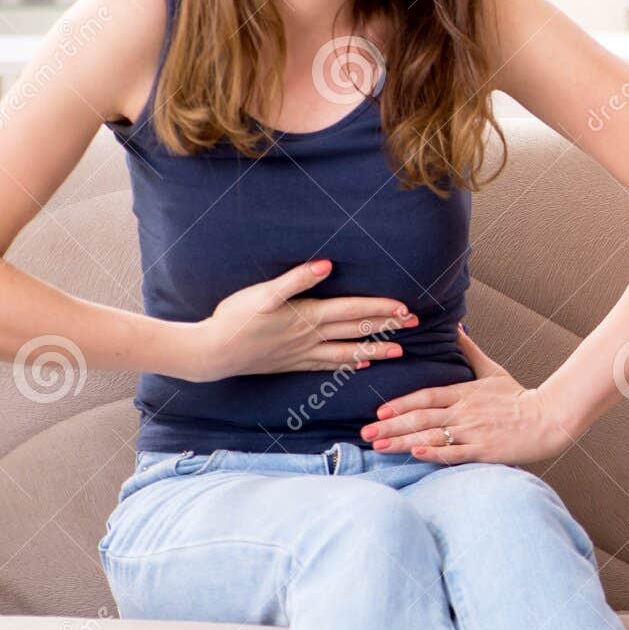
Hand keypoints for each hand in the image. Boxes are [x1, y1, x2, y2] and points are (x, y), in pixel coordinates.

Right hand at [190, 259, 416, 380]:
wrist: (212, 352)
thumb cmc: (235, 318)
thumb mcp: (264, 293)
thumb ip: (296, 279)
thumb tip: (327, 264)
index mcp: (308, 315)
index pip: (353, 310)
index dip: (380, 309)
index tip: (405, 308)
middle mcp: (311, 336)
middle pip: (356, 330)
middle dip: (387, 327)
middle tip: (415, 325)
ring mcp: (303, 353)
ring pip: (347, 352)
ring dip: (375, 351)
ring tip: (399, 353)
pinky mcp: (292, 363)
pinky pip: (328, 365)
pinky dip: (347, 364)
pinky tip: (360, 365)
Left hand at [361, 324, 574, 465]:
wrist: (549, 417)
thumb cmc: (520, 396)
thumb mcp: (493, 370)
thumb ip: (470, 351)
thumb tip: (457, 328)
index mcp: (465, 392)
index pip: (426, 397)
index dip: (400, 404)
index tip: (378, 412)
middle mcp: (465, 411)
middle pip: (421, 417)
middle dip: (391, 426)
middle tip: (365, 434)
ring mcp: (474, 431)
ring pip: (432, 435)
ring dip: (403, 441)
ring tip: (379, 447)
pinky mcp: (485, 449)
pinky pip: (455, 452)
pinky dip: (435, 452)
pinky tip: (416, 453)